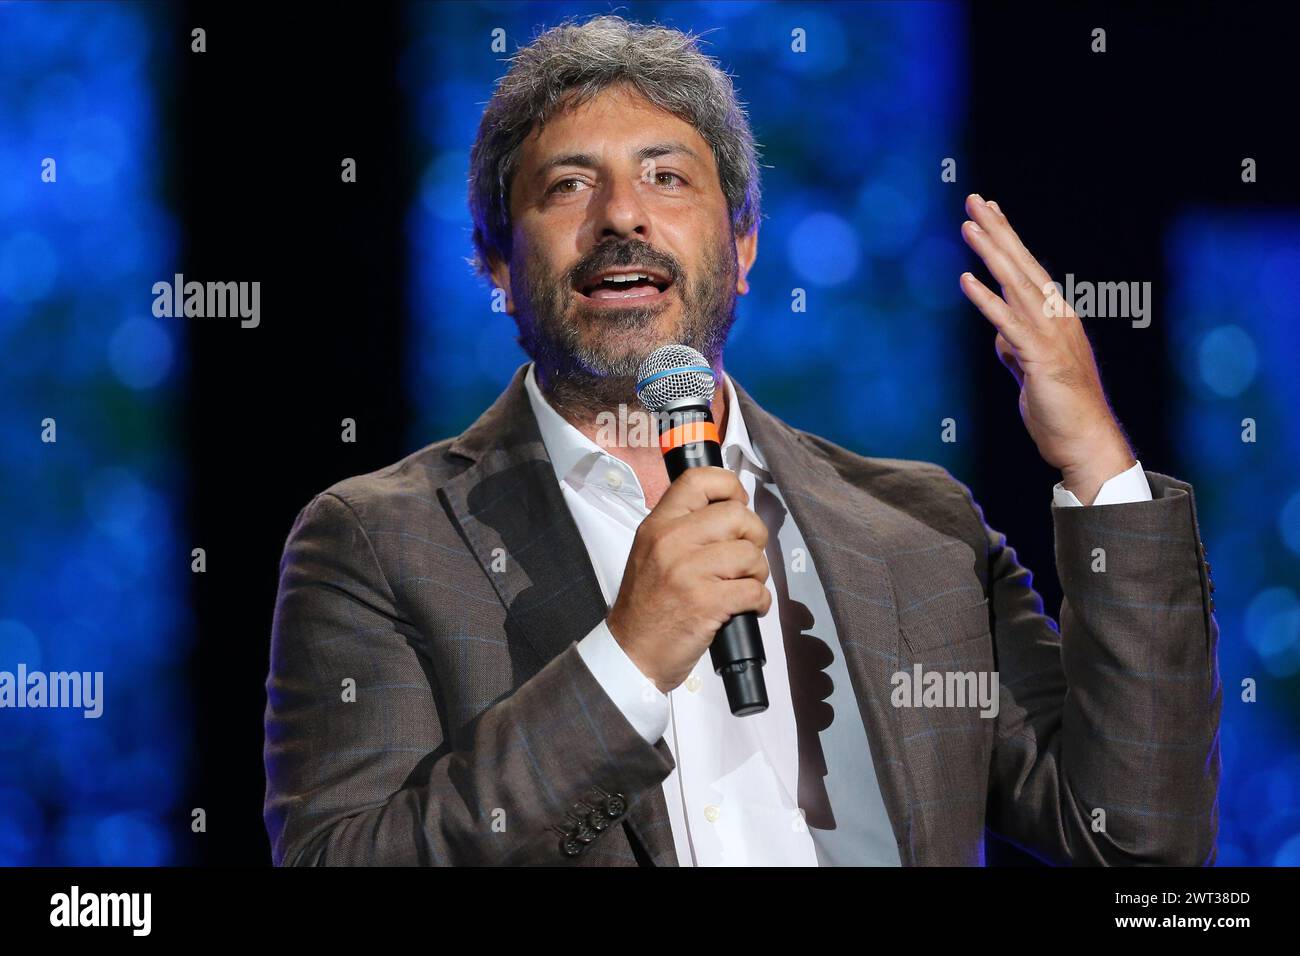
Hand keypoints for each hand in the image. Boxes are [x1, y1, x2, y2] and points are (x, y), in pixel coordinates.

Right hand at [607, 466, 771, 692]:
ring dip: (757, 573)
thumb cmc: (647, 605)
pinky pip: (754, 590)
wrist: (631, 653)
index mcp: (658, 525)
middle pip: (737, 516)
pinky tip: (747, 607)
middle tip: (744, 557)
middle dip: (754, 537)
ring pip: (750, 554)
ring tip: (742, 585)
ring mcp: (688, 572)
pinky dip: (759, 601)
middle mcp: (671, 542)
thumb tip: (733, 510)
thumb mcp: (650, 552)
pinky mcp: (705, 603)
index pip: (699, 479)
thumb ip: (683, 527)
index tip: (737, 504)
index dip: (729, 487)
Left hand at [958, 193, 1135, 504]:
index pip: (1027, 270)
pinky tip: (967, 280)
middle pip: (1022, 266)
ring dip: (991, 254)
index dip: (1007, 239)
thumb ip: (1015, 349)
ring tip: (969, 225)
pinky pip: (1009, 324)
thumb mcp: (1031, 372)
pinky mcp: (1040, 359)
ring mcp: (1050, 336)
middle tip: (974, 199)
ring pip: (1017, 286)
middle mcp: (1057, 318)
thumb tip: (999, 333)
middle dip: (997, 231)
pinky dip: (988, 301)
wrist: (1085, 442)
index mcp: (1055, 318)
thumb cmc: (1060, 410)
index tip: (989, 210)